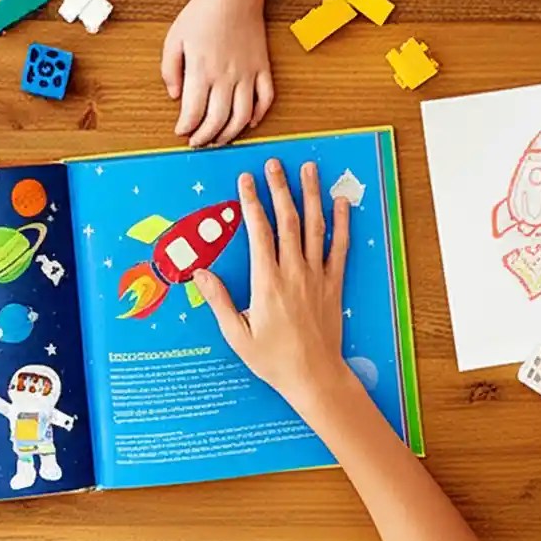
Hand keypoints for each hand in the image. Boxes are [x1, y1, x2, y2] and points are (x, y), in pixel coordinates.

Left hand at [162, 0, 274, 147]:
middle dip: (205, 138)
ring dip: (230, 134)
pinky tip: (250, 123)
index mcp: (202, 71)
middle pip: (217, 120)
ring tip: (219, 140)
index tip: (181, 131)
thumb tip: (175, 96)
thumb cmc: (202, 14)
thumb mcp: (174, 39)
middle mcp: (226, 77)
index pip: (193, 113)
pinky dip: (260, 115)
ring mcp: (248, 74)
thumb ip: (170, 70)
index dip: (186, 128)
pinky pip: (266, 98)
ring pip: (242, 116)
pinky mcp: (262, 68)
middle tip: (197, 142)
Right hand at [193, 160, 354, 412]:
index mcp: (267, 282)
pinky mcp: (333, 284)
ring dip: (311, 195)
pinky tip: (340, 203)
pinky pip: (338, 247)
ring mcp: (316, 276)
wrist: (314, 376)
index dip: (251, 202)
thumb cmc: (273, 359)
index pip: (258, 232)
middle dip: (279, 188)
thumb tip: (200, 273)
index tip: (246, 181)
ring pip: (314, 226)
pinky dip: (340, 223)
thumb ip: (219, 300)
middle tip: (274, 164)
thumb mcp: (236, 334)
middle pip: (287, 220)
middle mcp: (293, 272)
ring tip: (309, 169)